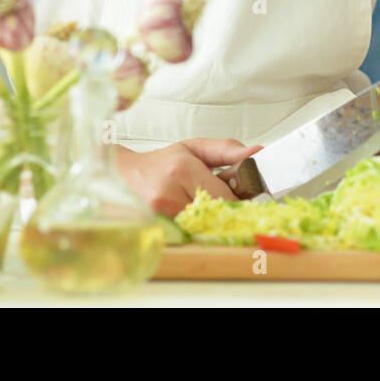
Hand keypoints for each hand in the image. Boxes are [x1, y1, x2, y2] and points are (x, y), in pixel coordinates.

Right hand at [116, 138, 261, 217]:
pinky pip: (186, 232)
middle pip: (214, 213)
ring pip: (201, 225)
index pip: (224, 196)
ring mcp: (159, 213)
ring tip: (202, 206)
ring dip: (208, 219)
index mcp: (183, 169)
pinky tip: (190, 215)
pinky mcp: (153, 227)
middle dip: (224, 211)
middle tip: (225, 203)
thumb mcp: (193, 148)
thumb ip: (226, 149)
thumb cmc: (161, 161)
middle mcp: (170, 193)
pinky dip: (193, 226)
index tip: (244, 199)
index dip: (238, 201)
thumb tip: (257, 151)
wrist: (122, 175)